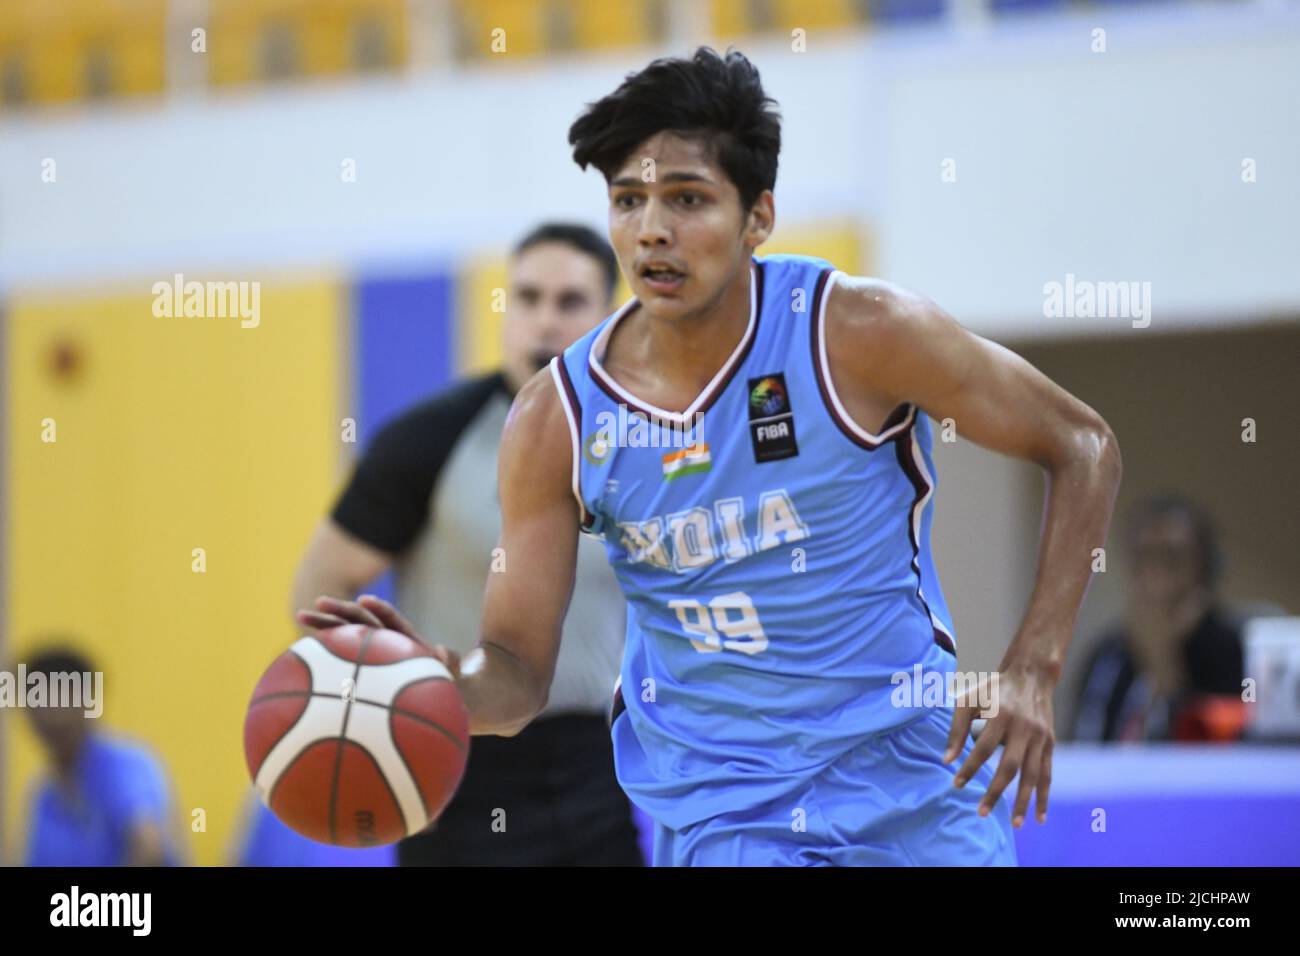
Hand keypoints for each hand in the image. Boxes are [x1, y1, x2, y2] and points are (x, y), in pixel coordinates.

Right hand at [296, 594, 460, 679]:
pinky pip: (337, 661)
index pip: (391, 620)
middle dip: (341, 610)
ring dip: (324, 623)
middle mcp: (384, 641)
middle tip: (318, 603)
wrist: (439, 697)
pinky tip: (297, 658)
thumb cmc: (446, 685)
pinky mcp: (358, 667)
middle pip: (360, 620)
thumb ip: (451, 662)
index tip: (365, 601)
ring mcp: (369, 653)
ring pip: (344, 635)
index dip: (380, 609)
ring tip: (301, 615)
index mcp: (405, 640)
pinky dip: (320, 658)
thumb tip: (443, 652)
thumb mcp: (452, 674)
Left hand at [943, 662, 1055, 827]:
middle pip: (1010, 766)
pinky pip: (1047, 774)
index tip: (956, 784)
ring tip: (1015, 824)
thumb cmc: (993, 690)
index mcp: (1001, 715)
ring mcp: (1040, 737)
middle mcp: (1023, 727)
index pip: (983, 748)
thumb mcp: (969, 699)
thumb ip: (956, 728)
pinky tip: (1039, 816)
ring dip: (1023, 801)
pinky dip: (1043, 796)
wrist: (1031, 676)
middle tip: (981, 812)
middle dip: (995, 791)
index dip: (969, 767)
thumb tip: (946, 760)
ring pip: (1032, 775)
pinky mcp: (1050, 744)